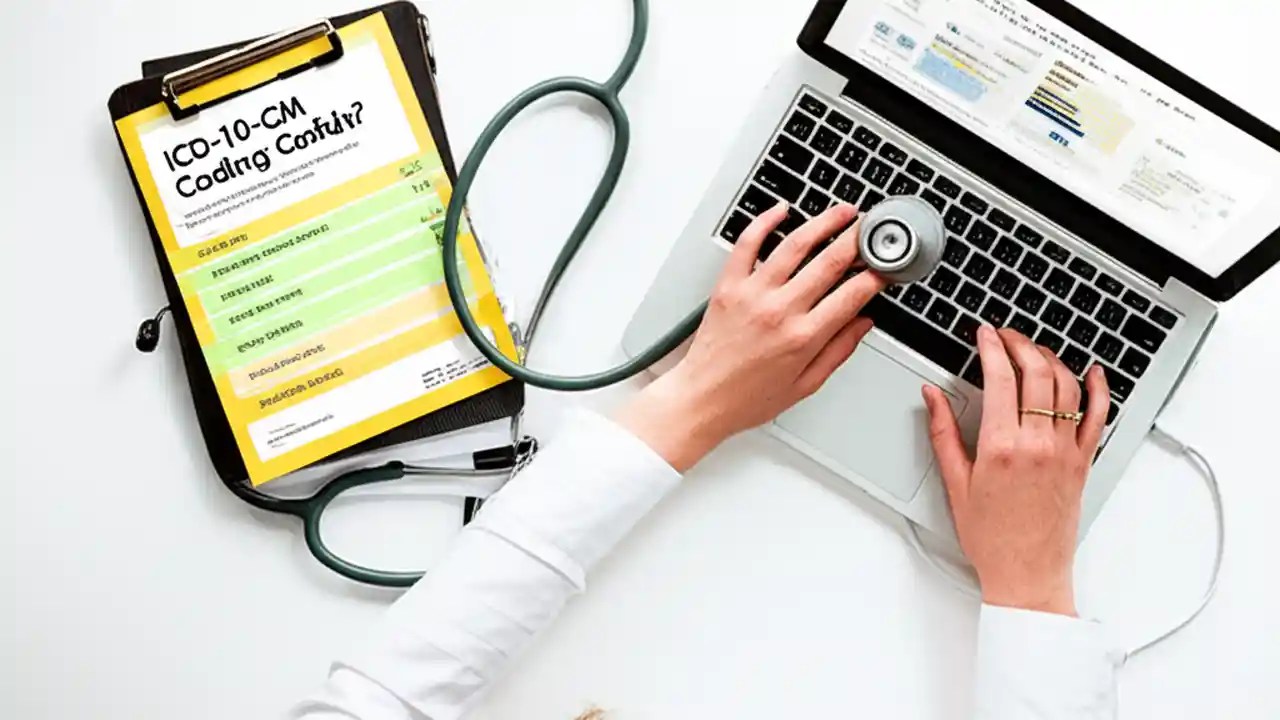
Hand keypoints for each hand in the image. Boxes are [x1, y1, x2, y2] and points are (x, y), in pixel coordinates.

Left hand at [617, 202, 887, 470]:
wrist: (702, 398)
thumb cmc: (748, 398)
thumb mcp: (806, 385)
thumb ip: (839, 350)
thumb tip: (864, 322)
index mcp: (803, 337)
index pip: (852, 295)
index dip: (875, 276)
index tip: (885, 268)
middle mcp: (780, 310)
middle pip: (830, 262)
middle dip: (858, 240)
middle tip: (871, 229)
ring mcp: (753, 293)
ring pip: (795, 244)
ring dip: (824, 222)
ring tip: (843, 212)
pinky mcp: (728, 285)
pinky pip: (747, 243)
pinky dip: (765, 221)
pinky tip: (782, 210)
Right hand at [923, 326, 1109, 615]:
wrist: (1027, 574)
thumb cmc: (990, 537)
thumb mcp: (955, 482)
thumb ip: (942, 432)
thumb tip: (932, 395)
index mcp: (1001, 447)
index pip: (1000, 378)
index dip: (991, 346)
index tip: (984, 333)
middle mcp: (1038, 444)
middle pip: (1037, 373)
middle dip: (1020, 343)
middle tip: (1005, 334)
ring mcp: (1066, 452)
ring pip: (1067, 386)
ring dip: (1052, 358)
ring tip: (1035, 349)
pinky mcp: (1084, 463)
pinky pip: (1099, 416)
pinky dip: (1098, 388)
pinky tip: (1092, 371)